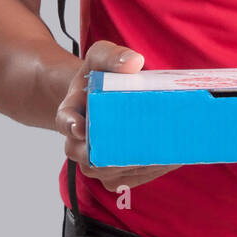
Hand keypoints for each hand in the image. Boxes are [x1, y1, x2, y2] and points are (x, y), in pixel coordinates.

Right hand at [55, 39, 180, 192]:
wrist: (104, 97)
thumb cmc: (100, 77)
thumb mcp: (101, 57)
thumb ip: (113, 56)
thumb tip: (134, 62)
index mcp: (70, 113)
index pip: (65, 121)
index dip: (72, 126)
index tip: (82, 128)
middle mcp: (78, 142)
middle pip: (90, 158)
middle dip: (117, 155)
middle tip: (146, 147)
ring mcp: (94, 161)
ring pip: (110, 173)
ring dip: (138, 167)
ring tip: (168, 153)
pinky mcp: (113, 173)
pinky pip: (126, 180)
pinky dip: (148, 172)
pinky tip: (170, 160)